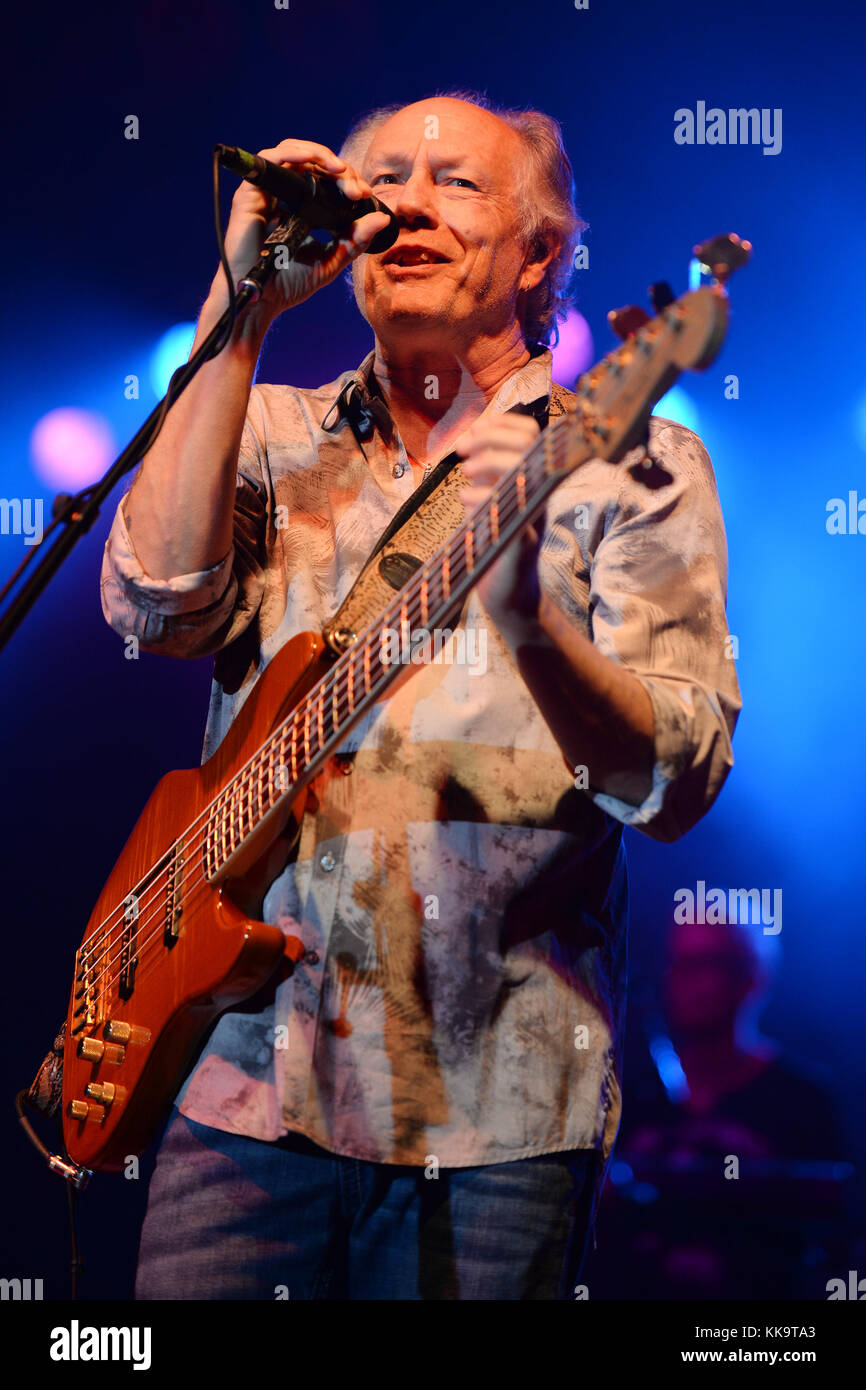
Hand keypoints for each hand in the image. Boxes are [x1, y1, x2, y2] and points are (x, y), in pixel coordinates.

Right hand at [208, 138, 390, 325]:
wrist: (261, 301)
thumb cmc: (289, 285)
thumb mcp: (331, 261)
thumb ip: (354, 241)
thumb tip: (381, 219)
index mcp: (303, 209)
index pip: (327, 181)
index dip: (348, 181)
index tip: (363, 195)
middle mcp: (285, 197)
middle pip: (314, 164)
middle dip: (340, 171)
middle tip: (356, 190)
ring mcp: (267, 193)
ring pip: (293, 153)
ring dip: (320, 155)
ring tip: (340, 170)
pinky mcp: (250, 194)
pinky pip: (269, 159)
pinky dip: (292, 152)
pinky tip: (312, 158)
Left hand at [454, 413, 544, 640]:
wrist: (511, 599)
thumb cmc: (497, 549)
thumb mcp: (492, 502)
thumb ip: (488, 475)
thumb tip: (470, 441)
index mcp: (533, 481)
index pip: (529, 433)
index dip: (502, 423)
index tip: (473, 430)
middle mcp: (538, 495)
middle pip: (528, 442)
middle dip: (492, 437)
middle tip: (464, 450)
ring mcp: (532, 518)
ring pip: (523, 468)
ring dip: (489, 460)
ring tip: (466, 472)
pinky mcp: (520, 543)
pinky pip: (509, 509)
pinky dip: (482, 497)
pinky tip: (465, 499)